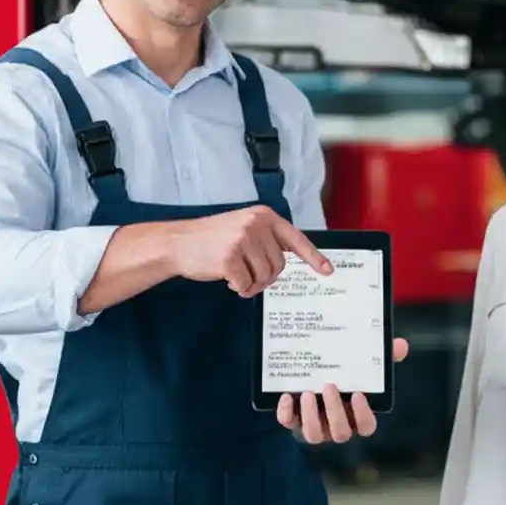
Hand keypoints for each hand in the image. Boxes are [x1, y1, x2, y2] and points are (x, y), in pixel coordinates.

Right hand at [172, 205, 331, 296]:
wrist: (177, 242)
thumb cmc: (210, 239)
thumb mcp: (242, 227)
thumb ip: (265, 239)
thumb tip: (285, 261)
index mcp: (263, 216)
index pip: (295, 239)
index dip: (313, 257)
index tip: (328, 270)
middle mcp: (256, 225)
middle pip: (279, 265)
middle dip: (265, 276)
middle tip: (248, 274)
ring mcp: (242, 240)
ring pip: (264, 277)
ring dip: (251, 284)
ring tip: (236, 276)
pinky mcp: (229, 258)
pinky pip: (246, 285)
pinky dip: (239, 288)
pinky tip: (226, 279)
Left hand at [277, 337, 409, 443]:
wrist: (311, 366)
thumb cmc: (343, 372)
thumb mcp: (362, 363)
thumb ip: (382, 357)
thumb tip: (400, 345)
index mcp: (354, 413)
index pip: (366, 426)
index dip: (363, 416)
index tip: (358, 394)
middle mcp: (335, 423)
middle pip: (340, 433)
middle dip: (335, 412)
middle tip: (329, 386)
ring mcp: (313, 423)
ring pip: (314, 435)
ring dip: (311, 416)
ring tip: (307, 392)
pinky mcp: (292, 418)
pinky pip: (288, 423)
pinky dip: (286, 413)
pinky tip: (287, 396)